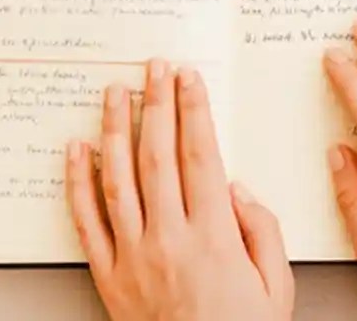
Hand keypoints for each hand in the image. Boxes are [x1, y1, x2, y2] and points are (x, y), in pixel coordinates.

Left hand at [66, 60, 294, 320]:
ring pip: (119, 177)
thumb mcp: (278, 289)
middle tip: (156, 68)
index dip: (194, 110)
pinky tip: (78, 149)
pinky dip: (78, 180)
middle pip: (158, 155)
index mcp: (215, 238)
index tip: (190, 79)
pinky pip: (86, 220)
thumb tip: (238, 187)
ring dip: (116, 127)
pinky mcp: (107, 276)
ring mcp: (133, 256)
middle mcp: (169, 240)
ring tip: (115, 92)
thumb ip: (263, 232)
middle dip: (158, 103)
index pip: (200, 156)